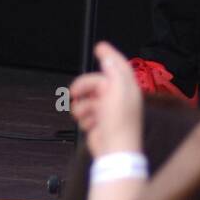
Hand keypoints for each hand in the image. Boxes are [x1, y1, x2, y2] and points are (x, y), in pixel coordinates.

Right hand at [69, 41, 142, 158]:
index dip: (109, 55)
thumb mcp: (117, 92)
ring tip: (84, 116)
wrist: (113, 152)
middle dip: (84, 86)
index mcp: (126, 88)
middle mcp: (118, 97)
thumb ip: (113, 73)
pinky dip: (84, 118)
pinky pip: (86, 114)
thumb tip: (108, 59)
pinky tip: (89, 125)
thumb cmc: (119, 125)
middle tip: (73, 92)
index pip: (118, 66)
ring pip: (88, 99)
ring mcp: (108, 110)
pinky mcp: (99, 123)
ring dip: (82, 106)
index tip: (99, 47)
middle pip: (97, 82)